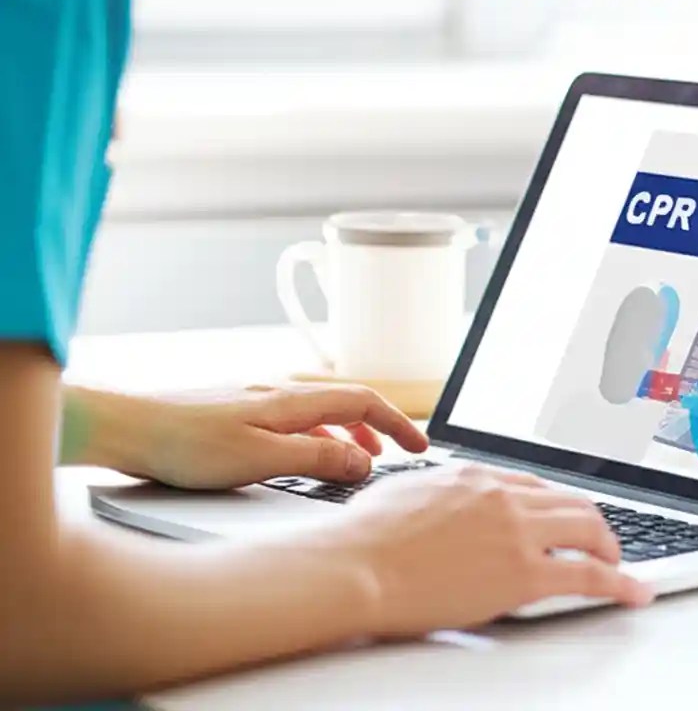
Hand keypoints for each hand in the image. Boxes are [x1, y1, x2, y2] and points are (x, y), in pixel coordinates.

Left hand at [68, 383, 428, 488]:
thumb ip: (317, 459)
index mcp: (291, 400)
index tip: (420, 446)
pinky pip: (296, 415)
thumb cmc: (183, 444)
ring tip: (359, 458)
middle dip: (380, 426)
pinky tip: (304, 450)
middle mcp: (278, 391)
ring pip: (321, 408)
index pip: (363, 402)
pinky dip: (319, 431)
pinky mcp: (237, 409)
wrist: (122, 427)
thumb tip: (363, 463)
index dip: (398, 424)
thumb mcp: (261, 459)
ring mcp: (256, 398)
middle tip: (400, 452)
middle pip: (347, 400)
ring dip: (350, 431)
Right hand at [316, 464, 652, 633]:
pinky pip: (588, 575)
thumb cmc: (362, 539)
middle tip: (601, 543)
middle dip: (593, 522)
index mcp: (474, 475)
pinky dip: (620, 584)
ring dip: (610, 548)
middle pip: (571, 500)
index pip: (534, 485)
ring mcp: (517, 532)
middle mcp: (503, 496)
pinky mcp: (524, 573)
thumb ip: (435, 492)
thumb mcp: (403, 491)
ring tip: (617, 567)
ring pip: (589, 528)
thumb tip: (436, 498)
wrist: (354, 565)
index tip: (564, 517)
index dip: (556, 505)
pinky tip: (633, 592)